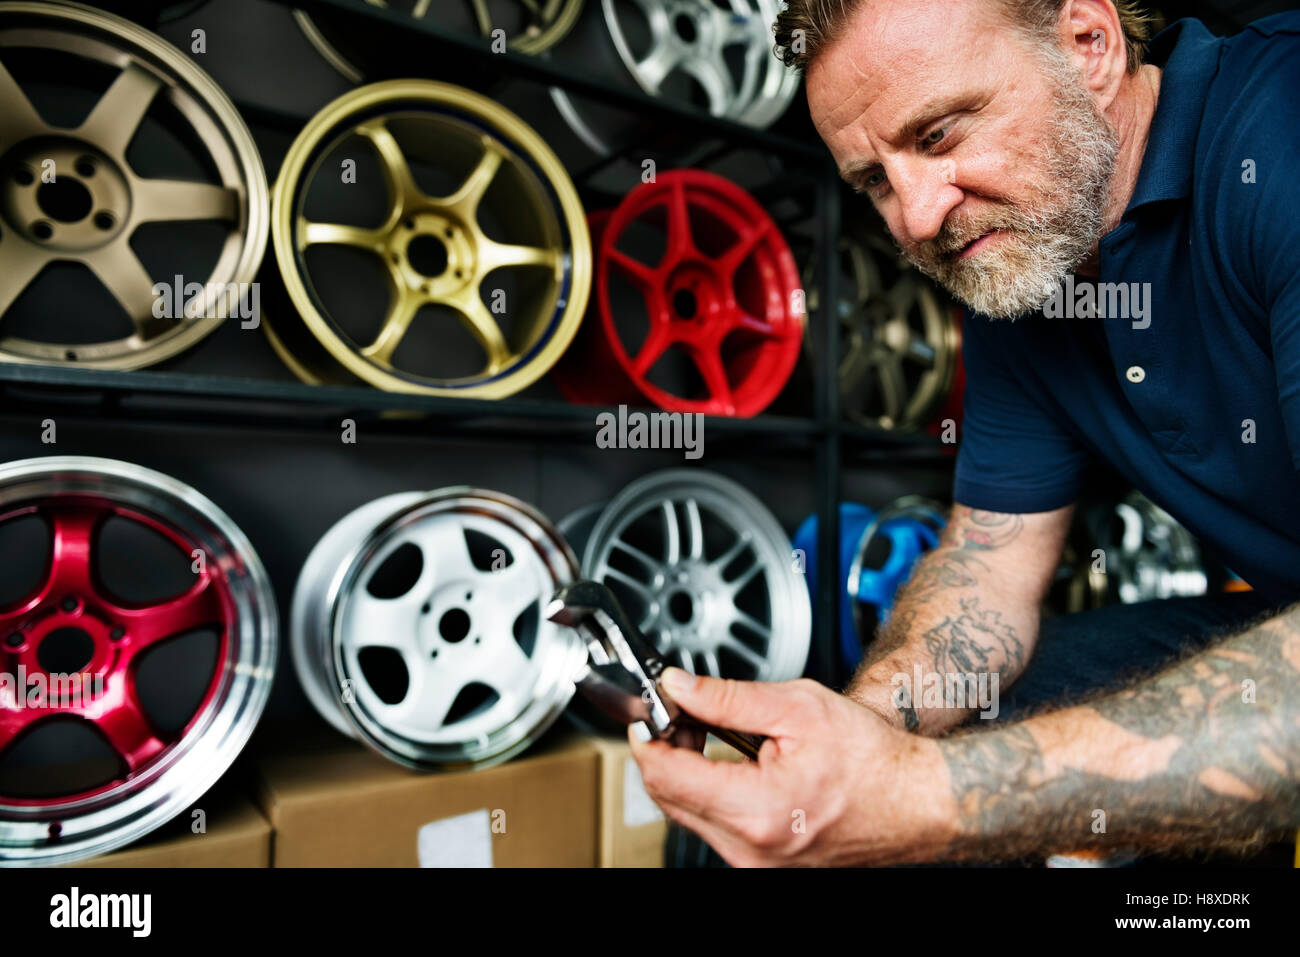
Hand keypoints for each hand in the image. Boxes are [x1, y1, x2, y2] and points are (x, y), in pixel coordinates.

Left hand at [629, 668, 958, 865]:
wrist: (917, 801)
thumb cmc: (872, 759)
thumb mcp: (798, 708)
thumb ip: (727, 698)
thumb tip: (679, 686)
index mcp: (757, 810)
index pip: (665, 776)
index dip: (647, 737)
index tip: (649, 711)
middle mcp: (751, 850)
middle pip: (669, 799)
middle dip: (664, 751)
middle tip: (679, 713)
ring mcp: (757, 865)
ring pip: (688, 815)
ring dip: (685, 772)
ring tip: (705, 734)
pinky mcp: (763, 867)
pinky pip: (715, 829)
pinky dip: (710, 794)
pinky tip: (727, 764)